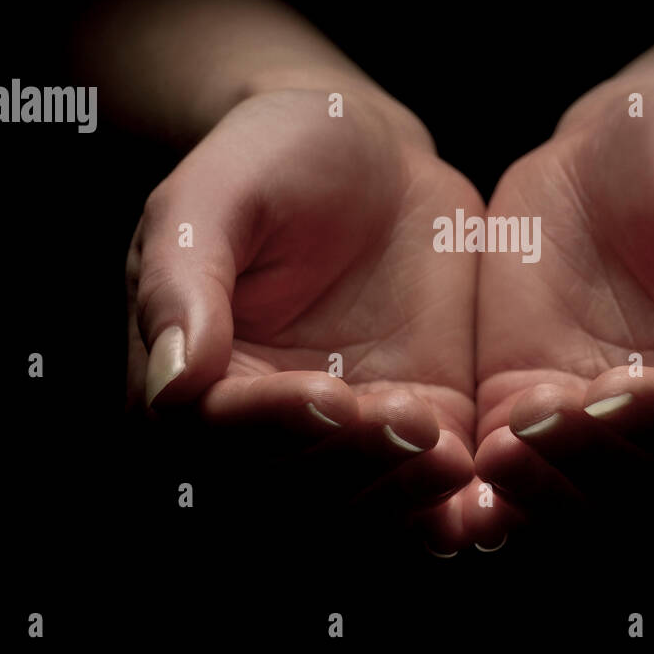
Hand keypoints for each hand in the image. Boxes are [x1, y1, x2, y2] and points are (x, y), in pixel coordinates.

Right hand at [125, 88, 484, 550]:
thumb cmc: (269, 157)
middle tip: (407, 421)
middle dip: (350, 465)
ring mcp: (345, 432)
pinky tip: (481, 477)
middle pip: (292, 487)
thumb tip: (171, 387)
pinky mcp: (421, 424)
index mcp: (196, 380)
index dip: (273, 427)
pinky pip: (428, 486)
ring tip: (449, 451)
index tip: (328, 394)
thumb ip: (182, 284)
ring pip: (360, 503)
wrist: (369, 150)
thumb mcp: (210, 198)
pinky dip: (450, 500)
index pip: (218, 436)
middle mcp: (265, 426)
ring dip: (402, 492)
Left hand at [473, 85, 653, 537]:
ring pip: (582, 506)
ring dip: (540, 493)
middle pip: (650, 493)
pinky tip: (467, 472)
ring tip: (498, 449)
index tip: (617, 386)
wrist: (621, 146)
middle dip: (593, 464)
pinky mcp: (531, 415)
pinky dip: (493, 496)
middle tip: (539, 414)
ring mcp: (608, 433)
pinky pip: (516, 480)